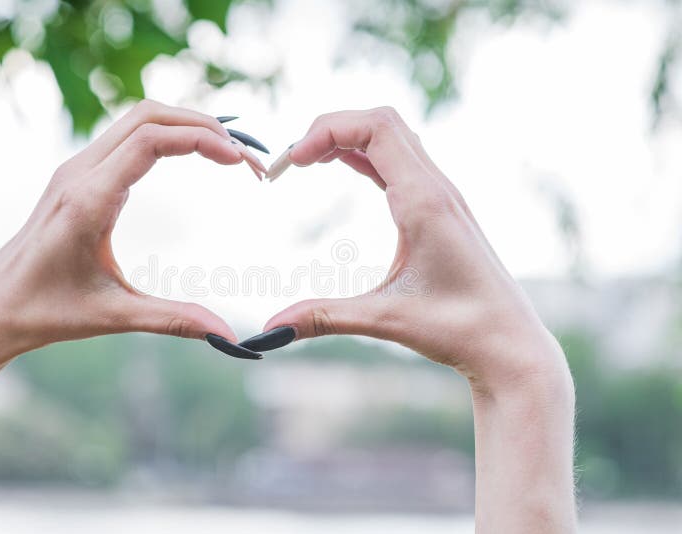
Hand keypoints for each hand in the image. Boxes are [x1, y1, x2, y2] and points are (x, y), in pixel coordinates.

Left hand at [0, 100, 267, 359]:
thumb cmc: (46, 312)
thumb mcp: (115, 316)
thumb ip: (175, 320)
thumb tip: (229, 335)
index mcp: (87, 200)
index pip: (150, 141)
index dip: (200, 140)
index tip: (238, 162)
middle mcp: (79, 173)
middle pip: (148, 116)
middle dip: (202, 125)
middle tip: (243, 156)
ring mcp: (76, 170)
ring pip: (138, 119)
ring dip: (184, 125)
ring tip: (226, 152)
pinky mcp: (78, 175)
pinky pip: (127, 135)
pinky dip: (166, 134)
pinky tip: (191, 154)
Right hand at [262, 107, 575, 532]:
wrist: (510, 343)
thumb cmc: (460, 329)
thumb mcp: (386, 320)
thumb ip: (324, 318)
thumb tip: (270, 329)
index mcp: (424, 200)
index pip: (375, 127)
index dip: (326, 131)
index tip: (291, 163)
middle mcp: (436, 187)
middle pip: (380, 121)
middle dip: (331, 128)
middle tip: (291, 162)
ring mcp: (441, 195)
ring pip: (392, 136)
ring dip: (348, 138)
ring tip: (307, 161)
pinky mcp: (440, 209)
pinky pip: (399, 160)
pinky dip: (365, 154)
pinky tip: (342, 167)